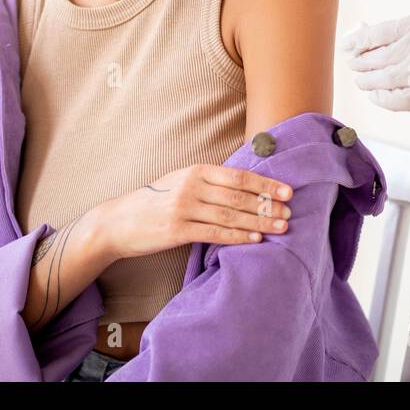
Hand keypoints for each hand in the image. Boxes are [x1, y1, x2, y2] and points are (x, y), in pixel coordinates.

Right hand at [94, 163, 294, 261]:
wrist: (119, 221)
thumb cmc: (154, 201)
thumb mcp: (179, 181)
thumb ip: (207, 181)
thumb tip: (244, 184)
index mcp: (195, 170)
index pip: (238, 176)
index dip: (265, 183)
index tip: (287, 190)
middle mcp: (191, 186)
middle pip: (238, 195)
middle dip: (267, 204)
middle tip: (290, 211)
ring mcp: (183, 208)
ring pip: (230, 215)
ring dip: (259, 222)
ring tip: (280, 227)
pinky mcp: (177, 231)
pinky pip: (214, 233)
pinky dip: (238, 236)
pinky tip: (255, 239)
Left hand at [339, 12, 409, 110]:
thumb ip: (401, 32)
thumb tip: (364, 38)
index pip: (377, 33)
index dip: (356, 41)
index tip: (345, 46)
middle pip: (376, 58)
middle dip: (359, 63)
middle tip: (353, 65)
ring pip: (382, 78)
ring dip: (367, 81)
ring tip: (362, 80)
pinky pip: (396, 99)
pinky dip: (382, 99)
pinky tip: (376, 96)